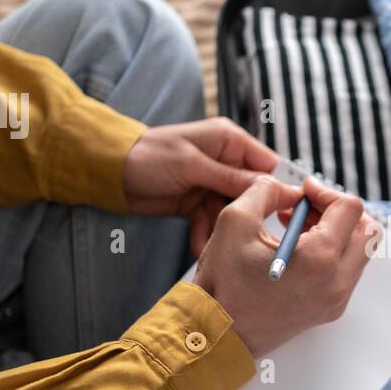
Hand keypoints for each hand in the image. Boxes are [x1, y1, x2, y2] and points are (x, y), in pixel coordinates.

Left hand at [122, 118, 279, 255]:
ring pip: (230, 211)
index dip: (274, 187)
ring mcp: (210, 182)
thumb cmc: (148, 156)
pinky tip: (199, 247)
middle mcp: (224, 161)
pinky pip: (210, 220)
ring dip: (222, 229)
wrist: (110, 173)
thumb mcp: (191, 165)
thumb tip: (269, 185)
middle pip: (250, 192)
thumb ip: (229, 177)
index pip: (265, 164)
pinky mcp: (196, 201)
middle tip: (242, 234)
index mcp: (228, 141)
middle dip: (244, 214)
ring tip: (215, 248)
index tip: (280, 211)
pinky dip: (205, 234)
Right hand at [194, 176, 376, 357]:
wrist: (216, 336)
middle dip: (339, 212)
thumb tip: (289, 190)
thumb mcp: (235, 221)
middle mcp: (337, 283)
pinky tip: (295, 251)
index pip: (351, 209)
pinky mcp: (328, 311)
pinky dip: (329, 254)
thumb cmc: (222, 284)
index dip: (326, 192)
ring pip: (359, 253)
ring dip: (335, 233)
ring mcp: (335, 300)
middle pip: (367, 231)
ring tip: (294, 229)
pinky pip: (345, 273)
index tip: (304, 192)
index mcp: (321, 259)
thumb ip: (266, 191)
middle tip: (306, 210)